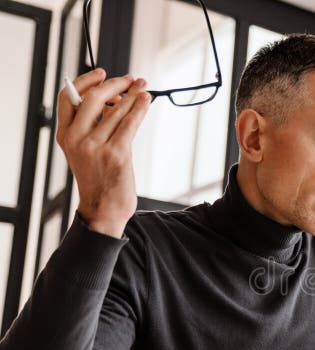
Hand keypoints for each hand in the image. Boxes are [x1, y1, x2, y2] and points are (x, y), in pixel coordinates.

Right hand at [55, 69, 150, 237]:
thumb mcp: (83, 151)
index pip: (67, 98)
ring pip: (116, 110)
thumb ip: (91, 127)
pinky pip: (130, 123)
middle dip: (115, 84)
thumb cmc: (98, 179)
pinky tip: (146, 101)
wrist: (104, 209)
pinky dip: (140, 108)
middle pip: (93, 98)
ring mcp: (96, 146)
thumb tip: (112, 99)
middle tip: (130, 79)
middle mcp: (77, 139)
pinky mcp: (116, 154)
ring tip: (143, 87)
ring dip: (133, 95)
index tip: (101, 73)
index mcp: (65, 136)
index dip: (85, 81)